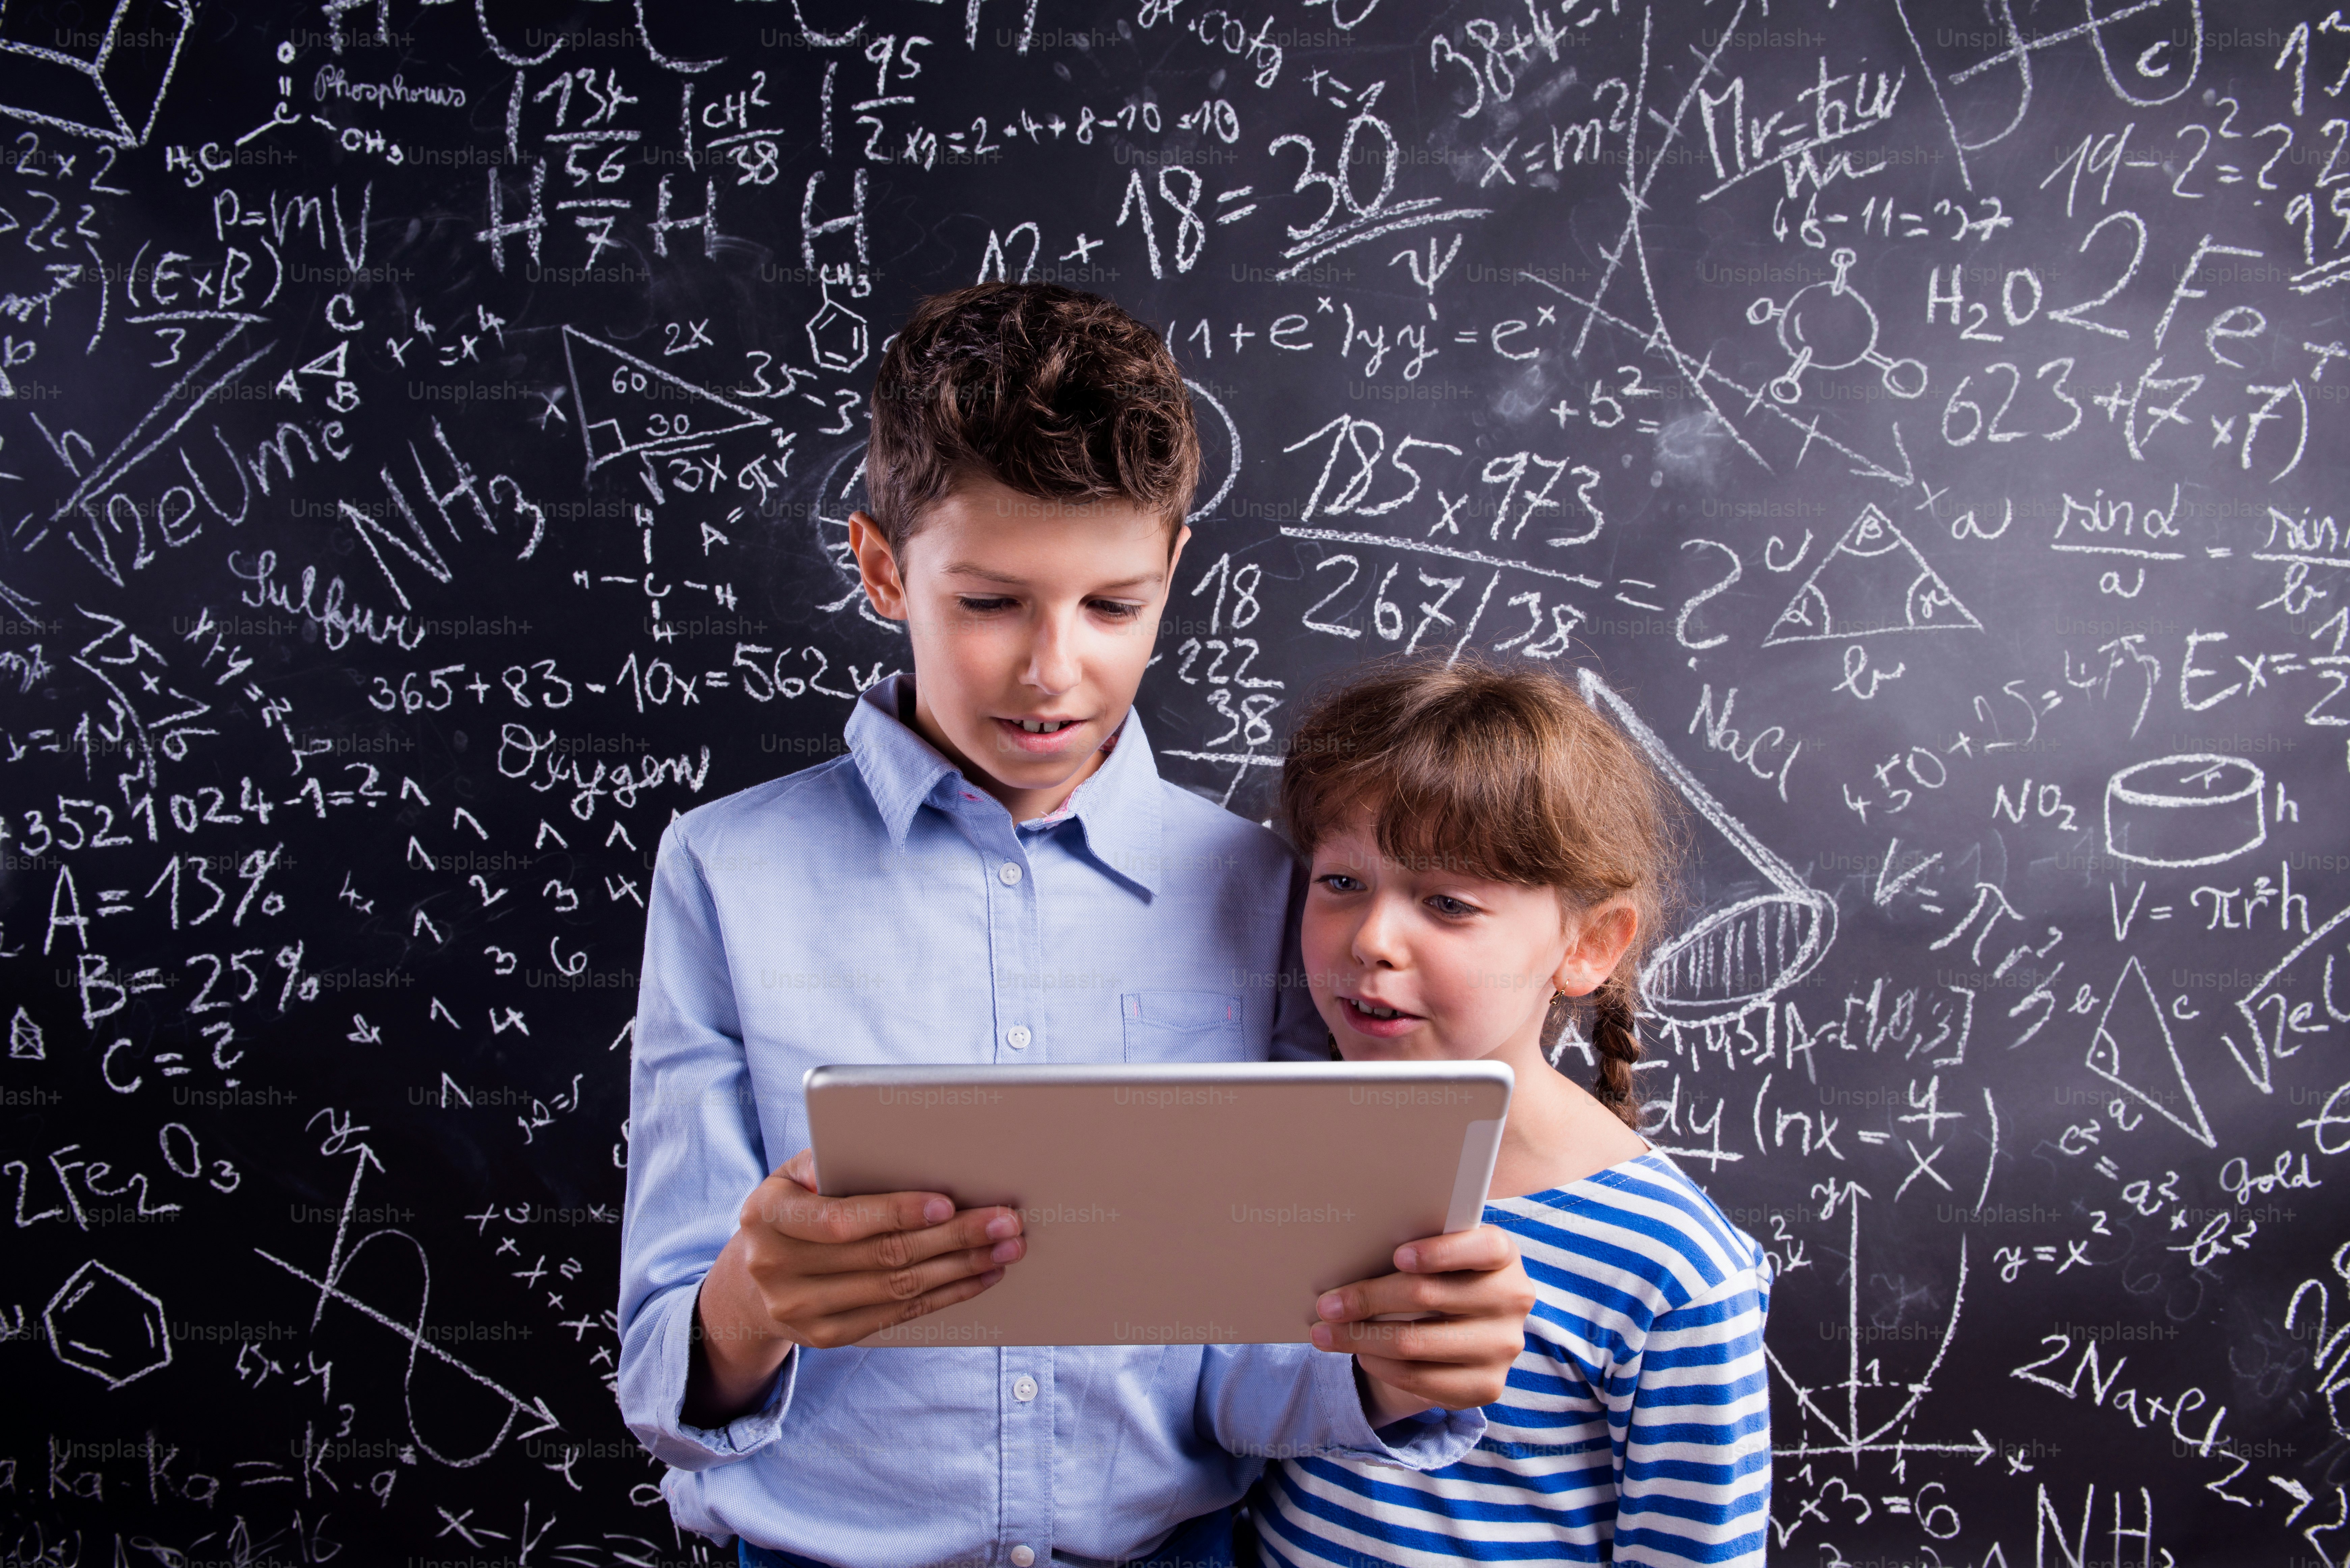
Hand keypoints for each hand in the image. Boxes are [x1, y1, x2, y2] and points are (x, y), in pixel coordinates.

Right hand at [685, 1149, 1022, 1423]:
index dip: (895, 1212)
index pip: (840, 1220)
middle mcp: (777, 1267)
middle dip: (953, 1237)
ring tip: (1006, 1247)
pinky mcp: (827, 1336)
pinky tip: (981, 1276)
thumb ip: (832, 1158)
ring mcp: (800, 1310)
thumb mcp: (794, 1175)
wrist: (750, 1280)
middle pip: (883, 1255)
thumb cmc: (793, 1207)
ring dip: (961, 1267)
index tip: (947, 1204)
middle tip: (1004, 1220)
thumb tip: (901, 1146)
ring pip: (898, 1289)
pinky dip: (946, 1294)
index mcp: (768, 1215)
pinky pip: (898, 1315)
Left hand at [1307, 1223, 1532, 1415]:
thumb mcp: (1432, 1256)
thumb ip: (1409, 1251)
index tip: (1397, 1256)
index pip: (1483, 1247)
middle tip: (1326, 1304)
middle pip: (1430, 1296)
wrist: (1459, 1329)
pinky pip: (1423, 1380)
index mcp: (1503, 1255)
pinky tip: (1361, 1355)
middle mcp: (1512, 1299)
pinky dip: (1382, 1366)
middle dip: (1367, 1299)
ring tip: (1325, 1333)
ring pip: (1417, 1342)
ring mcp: (1503, 1347)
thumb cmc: (1436, 1277)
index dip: (1440, 1252)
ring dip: (1361, 1338)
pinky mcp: (1487, 1387)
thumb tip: (1343, 1255)